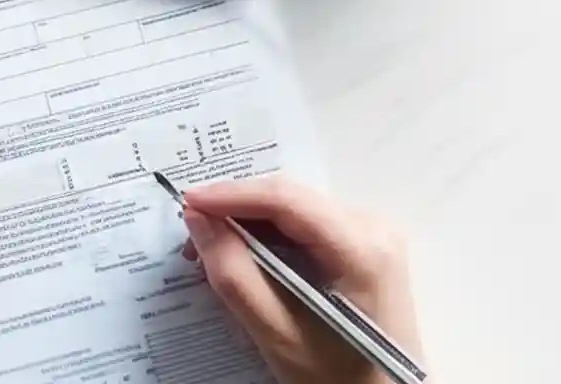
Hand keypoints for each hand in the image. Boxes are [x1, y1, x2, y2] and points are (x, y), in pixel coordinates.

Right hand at [181, 176, 425, 383]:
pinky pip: (307, 225)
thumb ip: (233, 273)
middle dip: (236, 211)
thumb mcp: (276, 332)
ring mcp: (373, 233)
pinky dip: (271, 235)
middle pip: (290, 199)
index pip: (286, 200)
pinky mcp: (365, 244)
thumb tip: (198, 219)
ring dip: (250, 223)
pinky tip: (246, 256)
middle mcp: (373, 227)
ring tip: (213, 252)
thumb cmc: (336, 375)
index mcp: (361, 248)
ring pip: (295, 209)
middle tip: (193, 238)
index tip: (187, 202)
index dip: (231, 194)